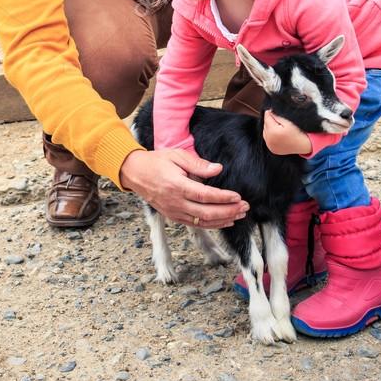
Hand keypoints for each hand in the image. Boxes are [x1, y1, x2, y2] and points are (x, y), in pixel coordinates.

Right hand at [119, 149, 248, 228]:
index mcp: (177, 186)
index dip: (223, 198)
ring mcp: (174, 212)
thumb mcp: (177, 156)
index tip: (238, 196)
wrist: (135, 173)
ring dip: (223, 220)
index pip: (205, 195)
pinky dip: (212, 225)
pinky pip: (196, 224)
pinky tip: (225, 221)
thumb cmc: (156, 162)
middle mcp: (176, 202)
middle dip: (229, 211)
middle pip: (207, 212)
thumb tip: (218, 169)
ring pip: (203, 222)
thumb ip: (198, 164)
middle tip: (245, 207)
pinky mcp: (173, 216)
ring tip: (239, 215)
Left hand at [262, 110, 311, 155]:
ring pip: (265, 132)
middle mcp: (270, 140)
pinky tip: (276, 133)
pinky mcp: (272, 149)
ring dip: (268, 128)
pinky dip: (270, 136)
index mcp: (273, 132)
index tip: (271, 109)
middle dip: (269, 121)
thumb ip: (277, 116)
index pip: (267, 119)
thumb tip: (269, 112)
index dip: (269, 113)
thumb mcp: (288, 122)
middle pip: (265, 126)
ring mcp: (270, 146)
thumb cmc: (297, 132)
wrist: (303, 145)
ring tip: (277, 126)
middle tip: (276, 118)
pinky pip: (267, 140)